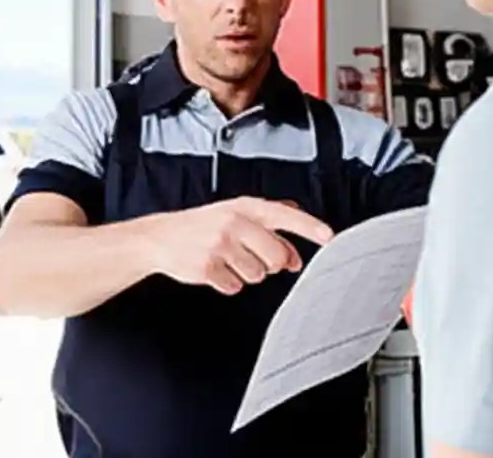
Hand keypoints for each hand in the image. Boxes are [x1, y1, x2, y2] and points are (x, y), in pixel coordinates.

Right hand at [144, 197, 333, 295]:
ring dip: (246, 273)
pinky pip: (235, 286)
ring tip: (227, 259)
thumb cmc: (203, 226)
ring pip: (257, 275)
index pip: (285, 216)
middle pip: (277, 257)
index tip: (330, 237)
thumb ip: (268, 228)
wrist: (162, 237)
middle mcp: (234, 223)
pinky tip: (215, 269)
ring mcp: (220, 245)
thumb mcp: (235, 214)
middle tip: (251, 256)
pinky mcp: (208, 267)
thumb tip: (296, 253)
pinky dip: (228, 283)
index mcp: (244, 207)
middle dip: (270, 264)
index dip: (310, 227)